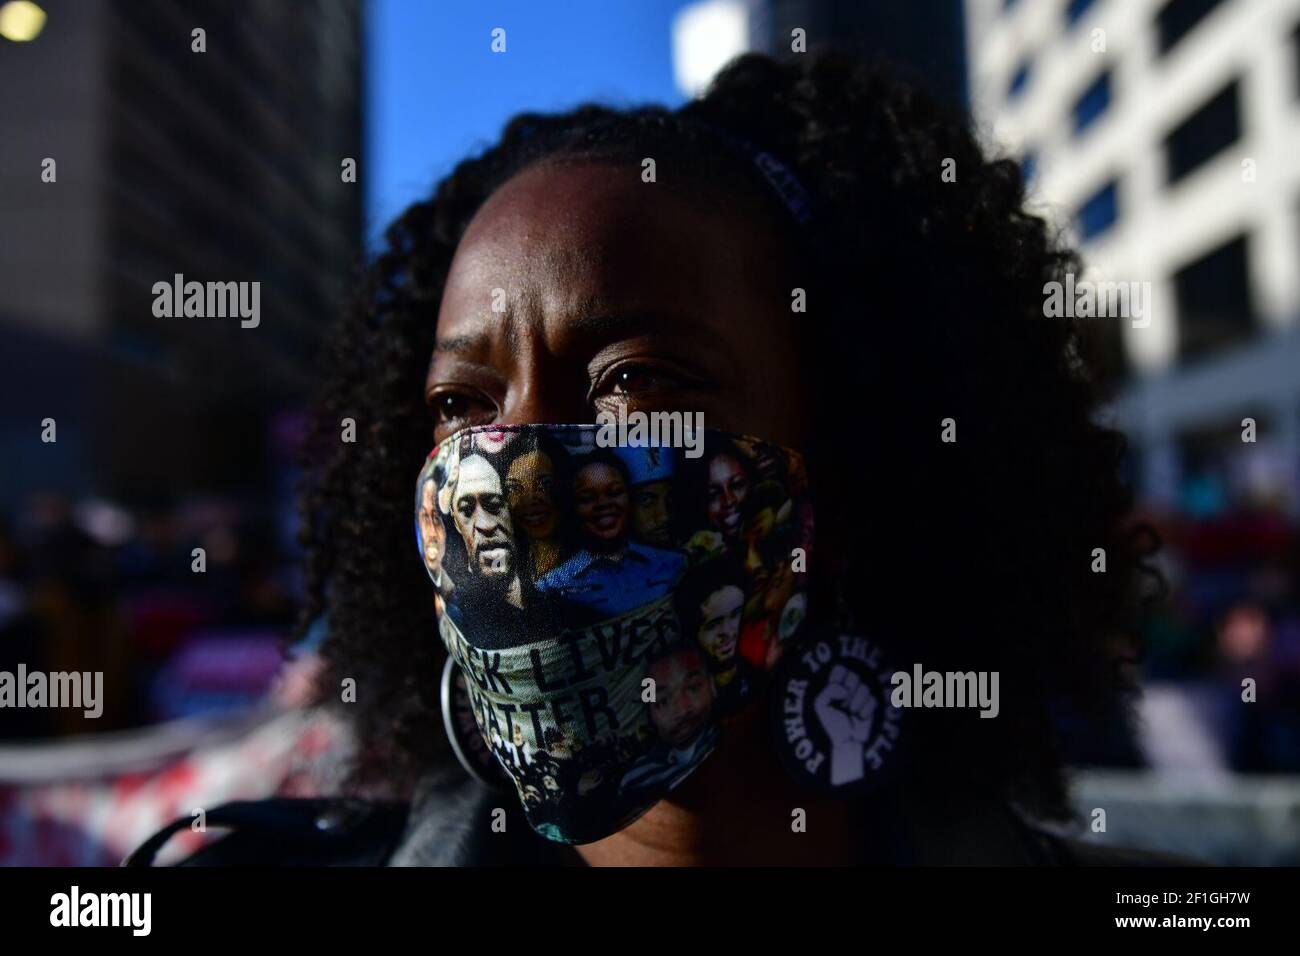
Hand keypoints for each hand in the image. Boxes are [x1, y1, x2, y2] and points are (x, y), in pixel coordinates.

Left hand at [813, 664, 876, 785]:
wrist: (847, 740)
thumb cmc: (832, 722)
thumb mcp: (821, 705)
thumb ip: (828, 691)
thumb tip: (845, 689)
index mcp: (836, 681)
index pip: (840, 667)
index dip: (837, 680)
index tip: (834, 695)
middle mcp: (851, 684)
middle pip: (854, 675)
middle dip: (847, 694)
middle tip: (842, 706)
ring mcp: (864, 692)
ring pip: (865, 687)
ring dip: (855, 704)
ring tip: (850, 713)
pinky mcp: (874, 701)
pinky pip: (873, 699)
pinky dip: (864, 712)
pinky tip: (859, 717)